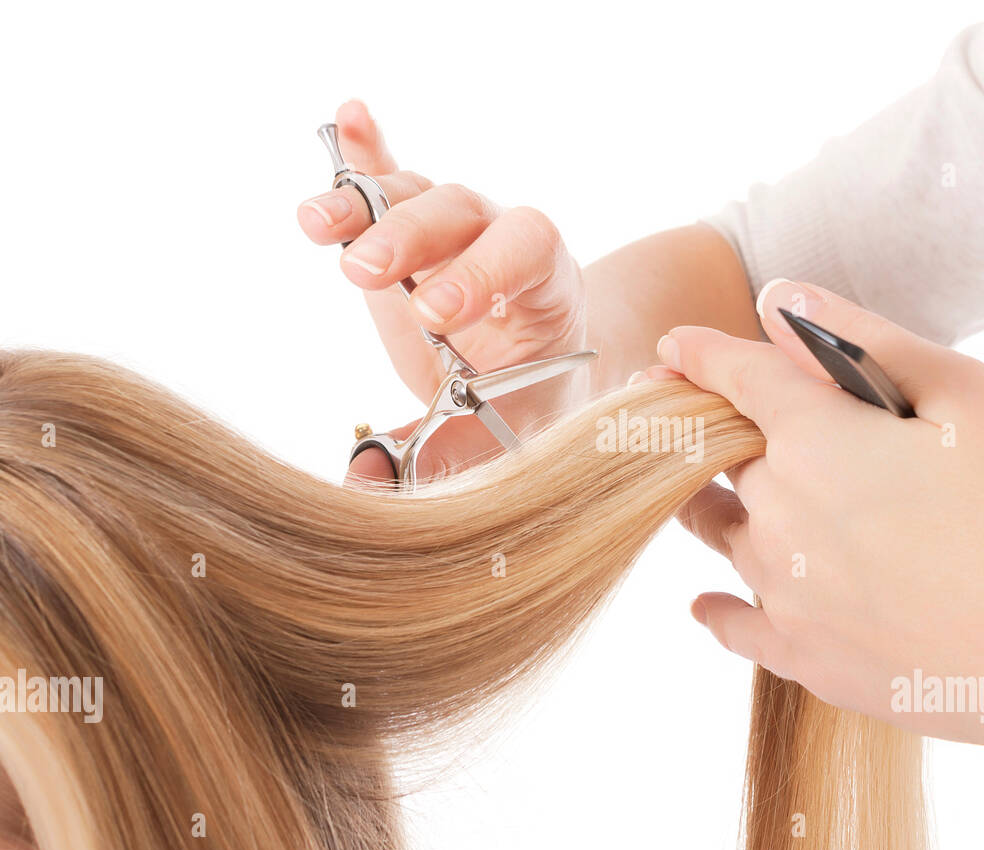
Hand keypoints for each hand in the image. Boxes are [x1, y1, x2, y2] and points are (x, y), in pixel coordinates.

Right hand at [297, 100, 587, 480]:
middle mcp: (502, 240)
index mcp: (548, 284)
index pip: (526, 250)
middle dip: (411, 238)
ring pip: (414, 193)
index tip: (437, 316)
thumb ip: (447, 457)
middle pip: (460, 210)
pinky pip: (391, 176)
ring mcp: (454, 227)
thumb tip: (367, 479)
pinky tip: (351, 118)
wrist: (539, 378)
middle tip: (364, 275)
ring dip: (365, 202)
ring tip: (316, 224)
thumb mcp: (508, 437)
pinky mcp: (409, 231)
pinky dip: (365, 153)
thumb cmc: (532, 403)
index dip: (483, 272)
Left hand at [648, 280, 983, 749]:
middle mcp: (776, 513)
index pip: (734, 377)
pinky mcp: (801, 655)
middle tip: (686, 415)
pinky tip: (705, 606)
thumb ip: (862, 340)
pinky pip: (734, 623)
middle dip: (701, 426)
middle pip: (717, 455)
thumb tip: (781, 298)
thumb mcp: (964, 393)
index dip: (701, 353)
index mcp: (812, 438)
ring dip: (707, 505)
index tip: (672, 343)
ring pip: (719, 533)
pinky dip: (717, 609)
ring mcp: (782, 590)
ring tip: (696, 494)